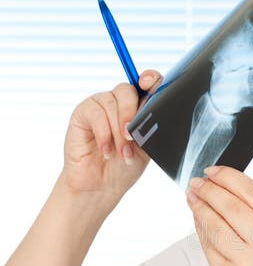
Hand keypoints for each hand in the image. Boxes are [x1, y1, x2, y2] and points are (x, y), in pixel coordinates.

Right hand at [60, 70, 163, 202]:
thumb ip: (149, 125)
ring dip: (118, 132)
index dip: (150, 79)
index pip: (147, 83)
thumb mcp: (145, 146)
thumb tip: (156, 109)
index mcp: (138, 106)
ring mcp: (100, 105)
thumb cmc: (124, 166)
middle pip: (127, 91)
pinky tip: (106, 151)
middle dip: (130, 114)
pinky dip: (104, 135)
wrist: (101, 186)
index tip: (148, 84)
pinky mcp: (82, 112)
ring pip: (112, 104)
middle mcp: (119, 102)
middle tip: (131, 137)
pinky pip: (96, 114)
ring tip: (120, 154)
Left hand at [185, 166, 252, 265]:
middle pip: (231, 205)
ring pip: (215, 224)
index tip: (214, 170)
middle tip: (197, 182)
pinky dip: (200, 230)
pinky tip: (197, 221)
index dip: (229, 177)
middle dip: (209, 190)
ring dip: (199, 207)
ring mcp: (247, 263)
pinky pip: (208, 247)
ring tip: (192, 197)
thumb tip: (227, 192)